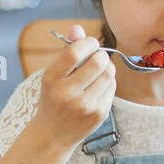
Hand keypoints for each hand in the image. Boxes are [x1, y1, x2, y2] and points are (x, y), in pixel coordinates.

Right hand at [35, 23, 117, 148]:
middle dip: (101, 54)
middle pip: (98, 62)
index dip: (87, 42)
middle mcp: (67, 94)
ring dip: (107, 67)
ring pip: (109, 74)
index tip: (90, 43)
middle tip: (97, 56)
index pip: (75, 52)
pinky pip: (112, 88)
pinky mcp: (99, 114)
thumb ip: (67, 51)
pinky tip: (98, 86)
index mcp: (51, 79)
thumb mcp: (53, 75)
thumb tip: (78, 28)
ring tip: (98, 70)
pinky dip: (108, 82)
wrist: (52, 135)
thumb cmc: (53, 98)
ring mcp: (85, 106)